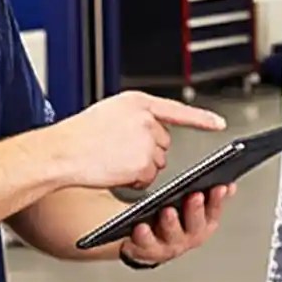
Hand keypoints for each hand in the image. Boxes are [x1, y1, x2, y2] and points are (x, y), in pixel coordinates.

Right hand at [49, 90, 225, 189]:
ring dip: (140, 167)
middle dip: (147, 152)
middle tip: (119, 152)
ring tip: (112, 160)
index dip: (200, 118)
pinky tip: (114, 171)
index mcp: (137, 101)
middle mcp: (146, 118)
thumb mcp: (109, 113)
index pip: (177, 110)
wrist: (61, 152)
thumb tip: (153, 131)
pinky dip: (134, 180)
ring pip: (157, 162)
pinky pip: (148, 178)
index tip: (219, 124)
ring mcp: (146, 139)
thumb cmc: (78, 136)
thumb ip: (134, 117)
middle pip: (163, 142)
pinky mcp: (143, 161)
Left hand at [120, 184, 236, 266]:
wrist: (151, 245)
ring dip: (171, 223)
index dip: (217, 200)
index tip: (219, 187)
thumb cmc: (176, 222)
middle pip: (195, 226)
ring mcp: (170, 245)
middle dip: (196, 211)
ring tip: (168, 210)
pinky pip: (146, 245)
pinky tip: (141, 226)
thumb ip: (211, 197)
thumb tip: (229, 185)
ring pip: (172, 236)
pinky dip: (144, 236)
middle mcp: (189, 238)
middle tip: (195, 196)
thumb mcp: (196, 210)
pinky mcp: (149, 251)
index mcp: (203, 226)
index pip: (213, 212)